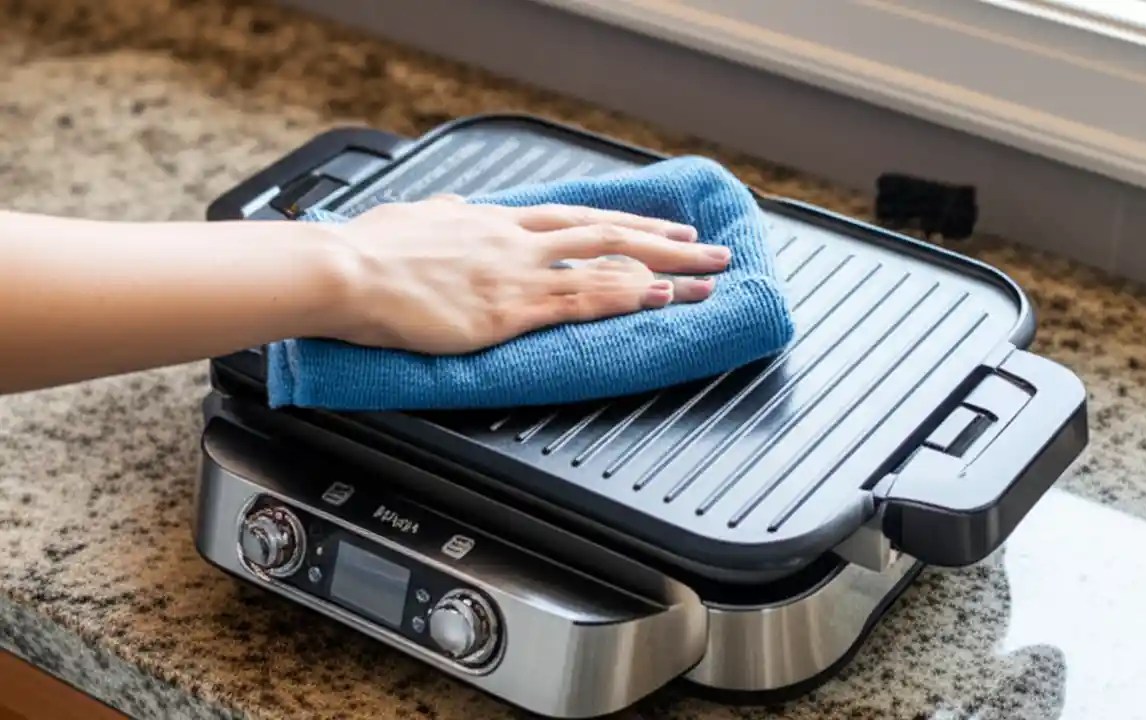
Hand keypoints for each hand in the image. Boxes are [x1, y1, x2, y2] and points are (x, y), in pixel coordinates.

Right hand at [318, 195, 731, 354]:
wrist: (343, 271)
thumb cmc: (370, 251)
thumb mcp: (416, 220)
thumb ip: (446, 218)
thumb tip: (455, 212)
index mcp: (496, 223)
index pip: (579, 219)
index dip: (626, 224)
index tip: (661, 228)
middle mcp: (517, 241)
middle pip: (609, 235)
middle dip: (666, 243)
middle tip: (709, 250)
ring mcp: (518, 273)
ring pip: (608, 265)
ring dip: (664, 271)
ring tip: (706, 279)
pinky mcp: (508, 309)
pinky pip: (581, 301)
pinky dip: (626, 299)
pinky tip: (659, 299)